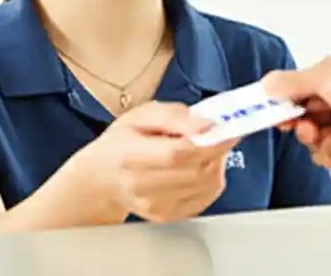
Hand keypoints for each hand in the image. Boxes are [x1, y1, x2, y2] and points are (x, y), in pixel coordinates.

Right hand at [60, 101, 238, 223]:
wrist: (102, 178)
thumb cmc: (121, 142)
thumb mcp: (141, 115)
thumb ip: (175, 116)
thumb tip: (206, 124)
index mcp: (132, 156)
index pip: (180, 153)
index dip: (210, 141)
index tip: (228, 128)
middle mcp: (143, 186)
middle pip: (197, 170)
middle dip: (218, 149)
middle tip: (221, 133)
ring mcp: (157, 206)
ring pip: (207, 184)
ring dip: (218, 162)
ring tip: (208, 147)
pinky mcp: (168, 216)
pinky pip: (207, 196)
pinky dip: (213, 178)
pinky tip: (201, 165)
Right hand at [262, 40, 330, 174]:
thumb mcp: (324, 73)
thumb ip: (291, 83)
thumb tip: (268, 85)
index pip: (308, 91)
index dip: (289, 102)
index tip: (274, 109)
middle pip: (312, 119)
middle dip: (299, 123)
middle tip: (292, 123)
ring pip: (322, 143)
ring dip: (314, 139)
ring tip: (316, 132)